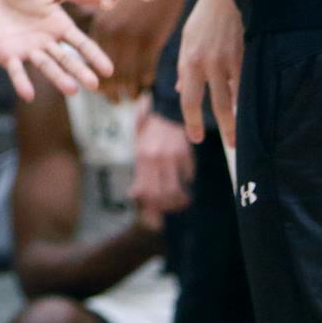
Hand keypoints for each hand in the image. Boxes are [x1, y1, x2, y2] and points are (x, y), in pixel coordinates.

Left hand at [0, 0, 114, 100]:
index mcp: (58, 25)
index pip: (81, 44)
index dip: (94, 56)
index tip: (108, 70)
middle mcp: (46, 42)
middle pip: (66, 59)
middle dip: (79, 71)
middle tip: (93, 85)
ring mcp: (27, 50)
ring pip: (46, 66)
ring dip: (58, 78)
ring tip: (72, 90)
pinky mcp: (7, 55)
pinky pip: (16, 70)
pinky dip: (21, 82)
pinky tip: (28, 94)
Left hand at [87, 0, 185, 103]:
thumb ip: (97, 7)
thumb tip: (88, 15)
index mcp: (102, 22)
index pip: (94, 56)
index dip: (95, 71)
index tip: (99, 87)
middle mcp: (113, 32)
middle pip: (110, 68)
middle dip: (110, 89)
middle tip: (114, 102)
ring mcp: (132, 37)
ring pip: (126, 72)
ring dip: (126, 88)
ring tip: (128, 100)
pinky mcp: (152, 38)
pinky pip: (146, 66)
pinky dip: (144, 78)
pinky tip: (144, 86)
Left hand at [128, 101, 192, 226]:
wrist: (166, 114)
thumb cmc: (150, 135)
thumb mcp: (139, 151)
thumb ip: (138, 174)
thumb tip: (133, 196)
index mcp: (142, 158)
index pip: (145, 191)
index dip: (150, 205)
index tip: (155, 208)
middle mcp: (156, 158)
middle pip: (160, 194)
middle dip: (165, 206)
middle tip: (168, 206)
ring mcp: (172, 157)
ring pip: (175, 190)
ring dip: (178, 200)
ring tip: (180, 199)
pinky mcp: (186, 155)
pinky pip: (188, 177)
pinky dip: (186, 183)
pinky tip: (184, 181)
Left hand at [177, 0, 242, 146]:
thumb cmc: (206, 16)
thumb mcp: (187, 40)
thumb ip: (185, 68)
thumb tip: (182, 91)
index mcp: (189, 61)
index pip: (190, 101)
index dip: (193, 122)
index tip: (196, 138)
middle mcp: (208, 63)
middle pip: (217, 105)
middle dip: (225, 129)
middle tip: (232, 146)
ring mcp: (229, 59)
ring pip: (237, 97)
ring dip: (242, 119)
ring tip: (247, 134)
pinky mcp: (248, 53)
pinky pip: (251, 82)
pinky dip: (253, 97)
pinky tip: (259, 110)